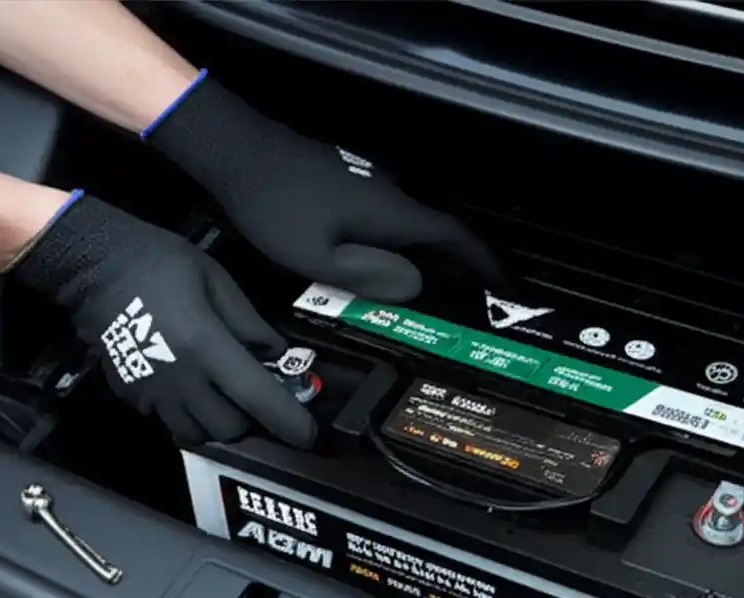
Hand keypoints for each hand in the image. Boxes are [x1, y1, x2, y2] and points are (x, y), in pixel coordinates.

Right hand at [9, 194, 315, 447]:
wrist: (95, 266)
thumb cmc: (162, 264)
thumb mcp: (216, 281)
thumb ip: (249, 323)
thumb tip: (275, 355)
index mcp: (206, 347)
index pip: (257, 397)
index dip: (288, 421)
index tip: (307, 435)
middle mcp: (181, 379)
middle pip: (228, 428)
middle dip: (250, 420)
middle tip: (257, 398)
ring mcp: (152, 392)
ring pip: (196, 434)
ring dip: (217, 424)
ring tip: (224, 399)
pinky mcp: (131, 394)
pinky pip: (168, 421)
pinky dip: (187, 416)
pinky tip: (190, 390)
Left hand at [145, 77, 501, 302]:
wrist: (238, 152)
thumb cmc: (275, 208)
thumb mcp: (316, 256)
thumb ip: (368, 274)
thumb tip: (415, 286)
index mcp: (390, 212)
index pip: (454, 236)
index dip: (484, 262)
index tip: (505, 286)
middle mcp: (389, 191)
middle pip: (436, 229)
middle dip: (458, 263)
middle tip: (468, 299)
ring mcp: (368, 181)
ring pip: (408, 222)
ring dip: (424, 252)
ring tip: (428, 288)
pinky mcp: (347, 179)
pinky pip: (385, 215)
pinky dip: (396, 240)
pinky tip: (379, 260)